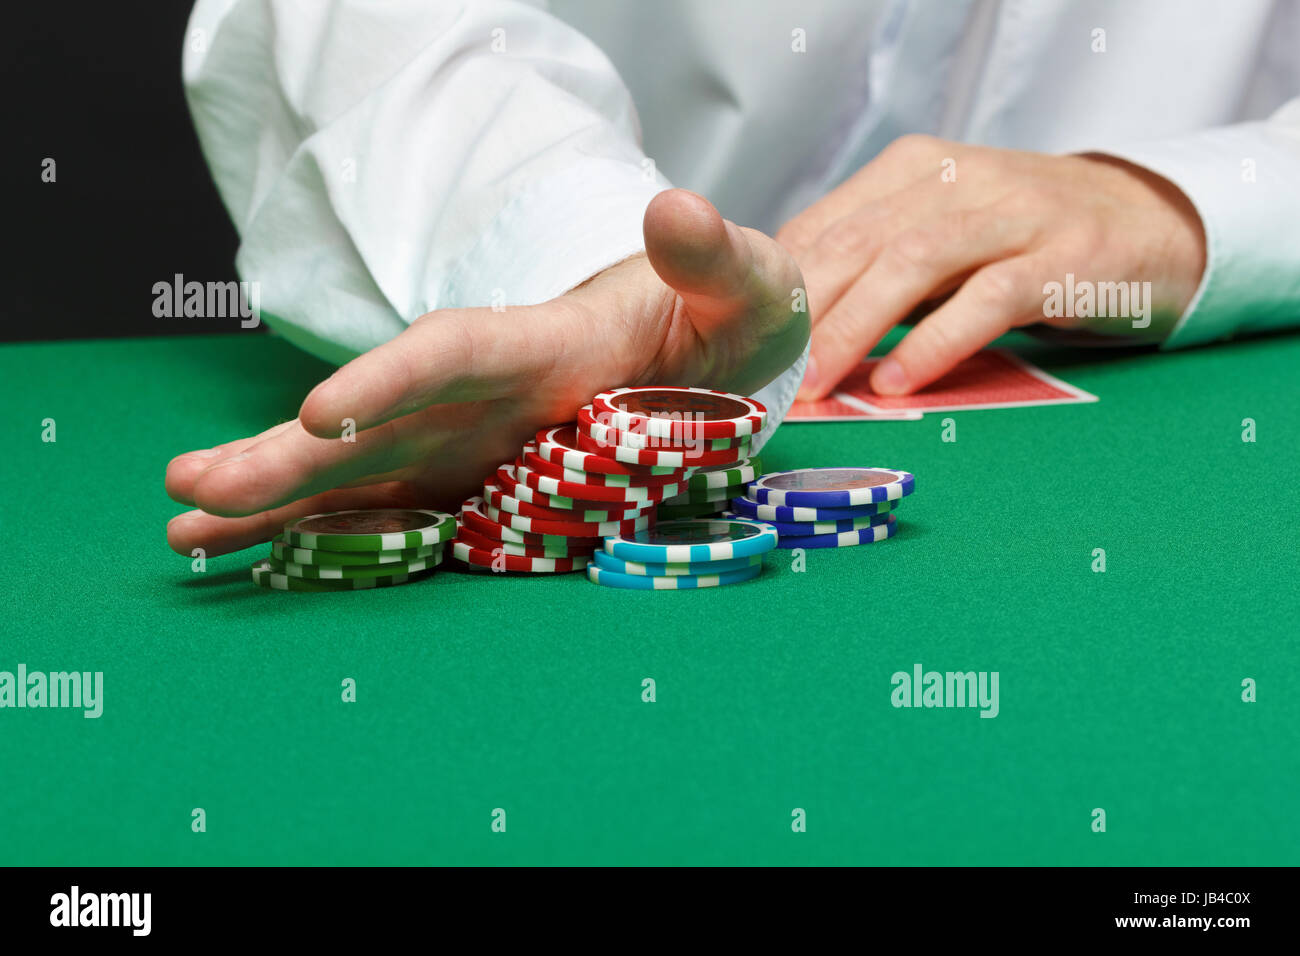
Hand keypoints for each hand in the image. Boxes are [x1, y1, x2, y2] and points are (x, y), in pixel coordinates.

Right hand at [166, 189, 806, 555]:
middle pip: (376, 425)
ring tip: (188, 524)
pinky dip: (326, 537)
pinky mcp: (471, 492)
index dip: (390, 380)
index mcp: (540, 346)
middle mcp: (483, 399)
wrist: (702, 363)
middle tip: (194, 481)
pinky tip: (253, 556)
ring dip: (279, 500)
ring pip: (361, 475)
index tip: (323, 411)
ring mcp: (468, 448)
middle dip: (290, 455)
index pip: (453, 354)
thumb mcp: (743, 289)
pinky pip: (392, 518)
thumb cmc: (720, 320)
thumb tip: (677, 211)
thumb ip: (717, 261)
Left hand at [778, 135, 1206, 398]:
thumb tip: (792, 323)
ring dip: (855, 328)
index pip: (824, 226)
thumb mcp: (941, 233)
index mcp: (914, 170)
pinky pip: (987, 300)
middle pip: (858, 243)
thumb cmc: (1024, 239)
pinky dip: (934, 343)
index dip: (780, 290)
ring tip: (820, 383)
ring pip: (912, 264)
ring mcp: (1015, 214)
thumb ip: (875, 262)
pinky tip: (898, 382)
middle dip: (805, 314)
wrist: (1154, 222)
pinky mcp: (1065, 258)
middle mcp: (959, 180)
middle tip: (770, 376)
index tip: (747, 346)